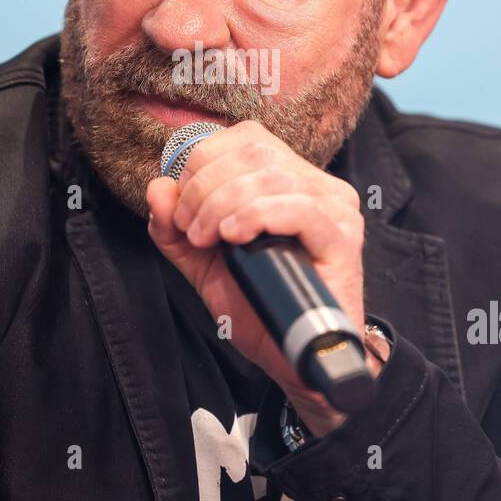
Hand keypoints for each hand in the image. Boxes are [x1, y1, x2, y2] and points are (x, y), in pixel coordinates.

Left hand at [145, 120, 376, 435]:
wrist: (296, 361)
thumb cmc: (259, 307)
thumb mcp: (203, 263)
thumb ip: (175, 228)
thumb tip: (157, 187)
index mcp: (289, 179)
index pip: (244, 138)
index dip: (202, 163)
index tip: (183, 211)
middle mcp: (318, 185)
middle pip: (252, 151)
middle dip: (205, 187)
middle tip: (192, 231)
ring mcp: (336, 209)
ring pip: (270, 175)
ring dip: (222, 205)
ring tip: (208, 240)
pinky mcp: (343, 238)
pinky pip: (298, 207)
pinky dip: (255, 216)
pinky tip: (234, 237)